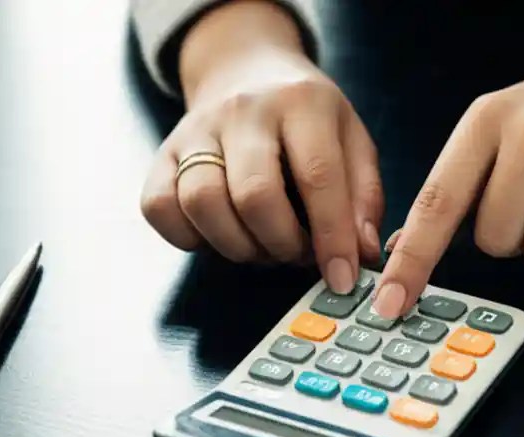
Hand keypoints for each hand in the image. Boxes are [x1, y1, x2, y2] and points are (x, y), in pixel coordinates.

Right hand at [140, 0, 381, 293]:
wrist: (244, 69)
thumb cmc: (305, 117)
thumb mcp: (351, 140)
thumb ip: (363, 196)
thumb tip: (363, 253)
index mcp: (300, 104)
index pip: (317, 176)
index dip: (332, 237)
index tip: (341, 279)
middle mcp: (243, 111)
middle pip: (254, 195)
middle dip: (281, 244)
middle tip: (296, 253)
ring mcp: (195, 130)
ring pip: (202, 203)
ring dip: (237, 246)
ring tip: (261, 245)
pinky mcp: (162, 154)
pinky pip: (160, 208)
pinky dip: (188, 237)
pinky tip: (219, 233)